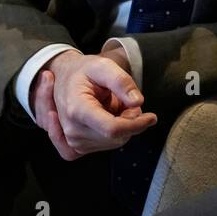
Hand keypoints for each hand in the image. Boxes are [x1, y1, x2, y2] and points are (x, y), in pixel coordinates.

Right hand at [30, 50, 155, 160]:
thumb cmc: (83, 71)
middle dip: (129, 118)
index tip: (152, 117)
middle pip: (117, 136)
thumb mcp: (103, 66)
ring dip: (120, 123)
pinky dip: (114, 133)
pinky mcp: (74, 149)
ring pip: (115, 141)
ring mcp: (73, 143)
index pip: (113, 129)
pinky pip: (105, 145)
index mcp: (76, 110)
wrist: (64, 79)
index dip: (137, 125)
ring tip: (109, 104)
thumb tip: (138, 102)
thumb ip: (121, 81)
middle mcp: (72, 131)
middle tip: (120, 97)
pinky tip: (110, 117)